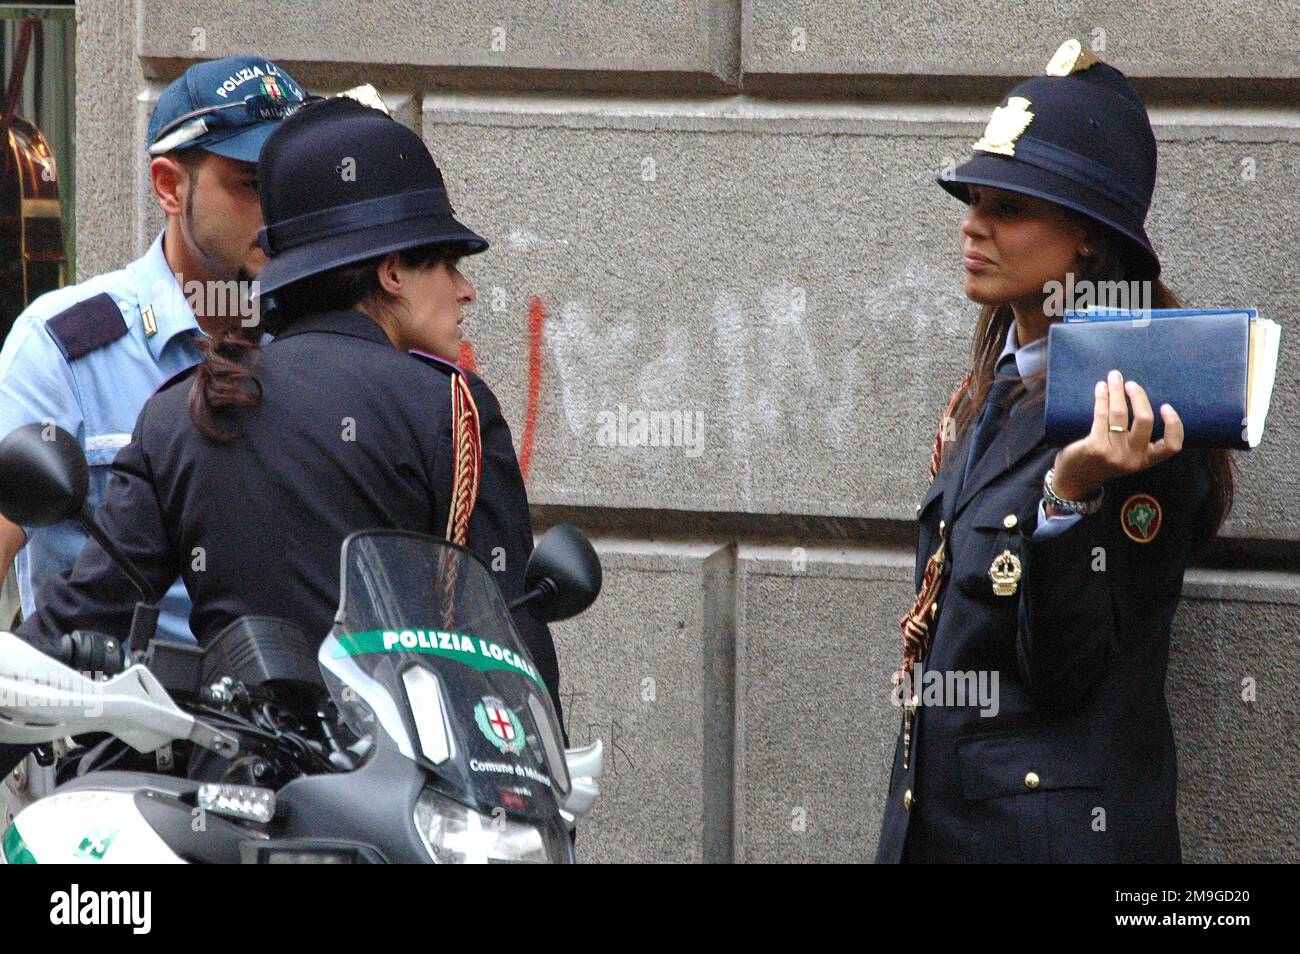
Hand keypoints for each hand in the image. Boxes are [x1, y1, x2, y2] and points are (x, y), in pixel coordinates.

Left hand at [1049, 368, 1183, 507]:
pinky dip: (1102, 397)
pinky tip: (1101, 387)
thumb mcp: (1126, 455)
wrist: (1075, 479)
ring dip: (1117, 390)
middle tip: (1131, 384)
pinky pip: (1102, 415)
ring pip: (1121, 413)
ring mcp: (1114, 454)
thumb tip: (1140, 399)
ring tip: (1114, 377)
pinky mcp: (1096, 447)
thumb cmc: (1102, 461)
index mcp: (1145, 460)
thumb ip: (1136, 438)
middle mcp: (1132, 459)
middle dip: (1139, 396)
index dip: (1174, 424)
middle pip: (1145, 420)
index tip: (1165, 406)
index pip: (1172, 446)